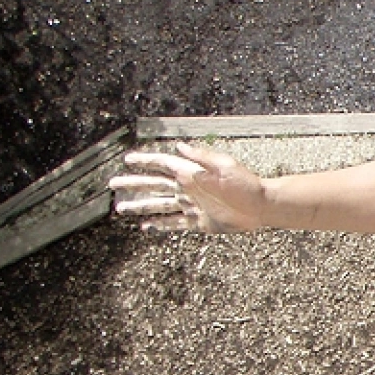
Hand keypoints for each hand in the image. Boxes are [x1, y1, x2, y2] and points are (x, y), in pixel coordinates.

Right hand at [109, 142, 267, 232]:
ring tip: (120, 207)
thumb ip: (201, 157)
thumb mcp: (225, 166)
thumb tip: (180, 148)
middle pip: (154, 185)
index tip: (127, 160)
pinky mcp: (199, 222)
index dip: (145, 161)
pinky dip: (160, 225)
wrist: (261, 206)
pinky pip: (175, 223)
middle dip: (134, 183)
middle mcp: (189, 188)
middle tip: (113, 183)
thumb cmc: (246, 184)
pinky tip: (146, 226)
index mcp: (192, 173)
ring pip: (159, 205)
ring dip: (140, 206)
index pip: (163, 164)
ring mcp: (192, 205)